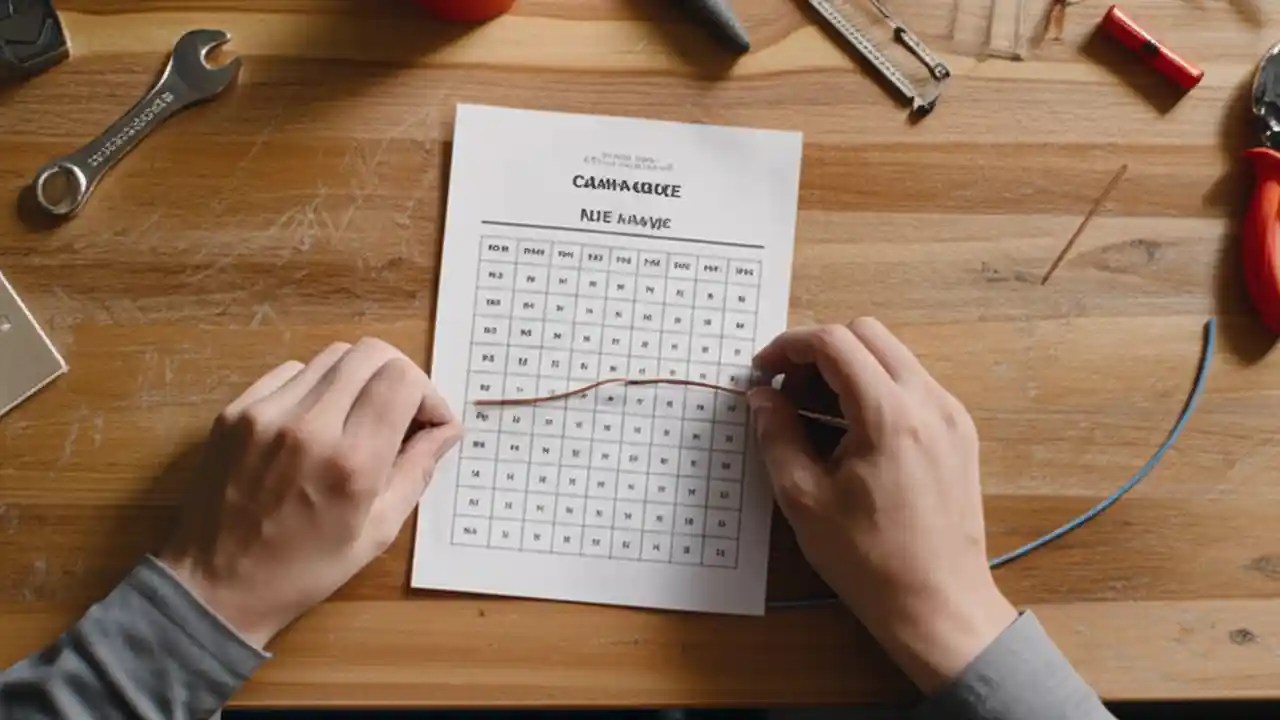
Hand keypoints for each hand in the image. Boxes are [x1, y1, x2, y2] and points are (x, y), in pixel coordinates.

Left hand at [160, 339, 462, 646]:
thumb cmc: (304, 570)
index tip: (429, 423)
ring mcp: (266, 412)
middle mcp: (309, 425)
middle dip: (399, 377)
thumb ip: (417, 471)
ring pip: (333, 356)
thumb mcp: (377, 533)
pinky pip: (292, 372)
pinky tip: (315, 425)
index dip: (429, 394)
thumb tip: (447, 428)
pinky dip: (317, 388)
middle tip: (400, 414)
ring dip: (359, 380)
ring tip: (357, 419)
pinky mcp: (236, 410)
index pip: (403, 380)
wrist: (214, 585)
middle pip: (372, 353)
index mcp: (351, 462)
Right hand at [749, 318, 1015, 692]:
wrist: (939, 604)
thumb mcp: (804, 498)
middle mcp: (929, 402)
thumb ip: (777, 435)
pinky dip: (874, 389)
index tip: (764, 371)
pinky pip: (911, 384)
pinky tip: (848, 431)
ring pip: (892, 356)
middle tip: (787, 389)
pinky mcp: (958, 433)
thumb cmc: (870, 560)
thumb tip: (763, 396)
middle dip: (819, 350)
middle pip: (867, 334)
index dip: (790, 346)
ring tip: (813, 413)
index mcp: (890, 415)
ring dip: (847, 368)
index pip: (835, 342)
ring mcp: (950, 415)